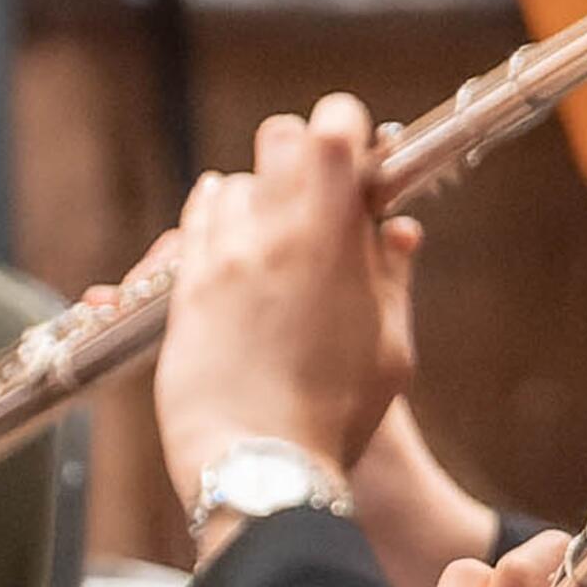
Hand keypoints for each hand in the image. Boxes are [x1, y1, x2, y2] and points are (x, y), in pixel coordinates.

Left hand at [152, 93, 420, 506]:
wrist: (260, 462)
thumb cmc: (336, 415)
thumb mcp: (390, 348)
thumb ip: (392, 278)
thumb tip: (400, 229)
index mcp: (333, 239)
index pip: (331, 133)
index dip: (344, 124)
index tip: (356, 142)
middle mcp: (272, 234)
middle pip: (279, 140)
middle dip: (301, 153)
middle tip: (319, 188)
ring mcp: (222, 257)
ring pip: (235, 182)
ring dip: (259, 195)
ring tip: (276, 231)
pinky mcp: (186, 286)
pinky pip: (195, 222)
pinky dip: (215, 219)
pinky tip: (231, 242)